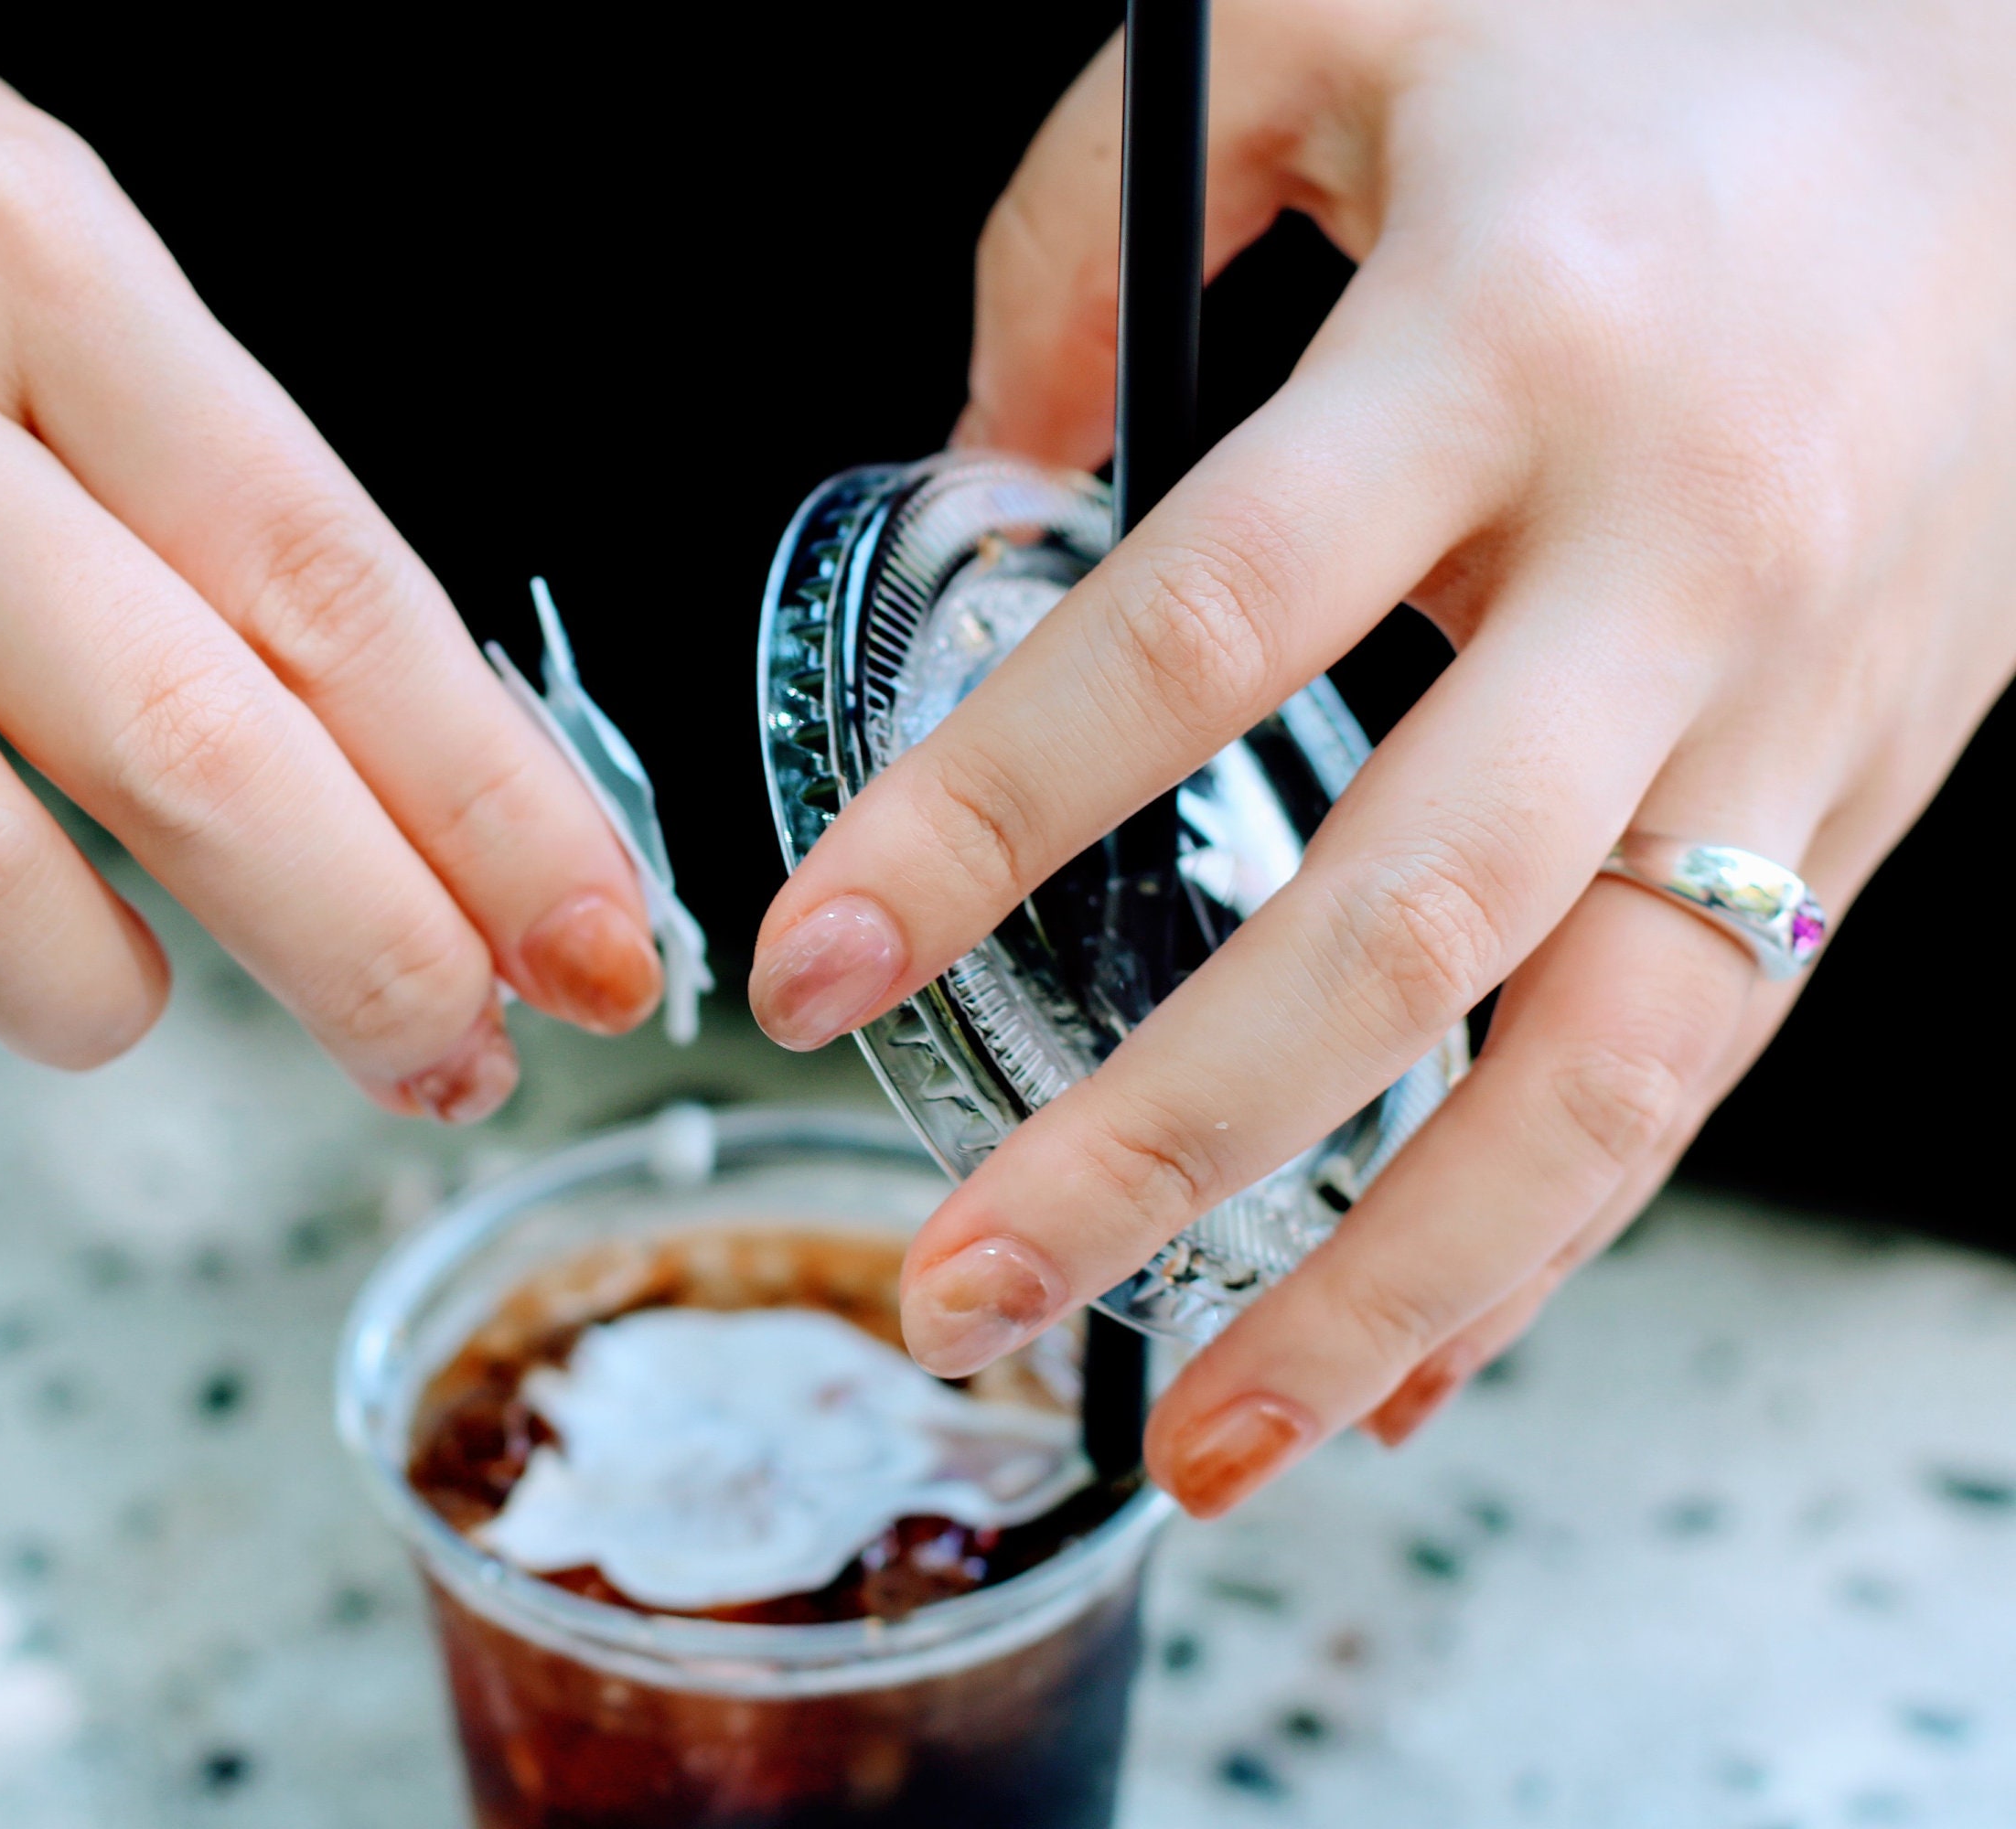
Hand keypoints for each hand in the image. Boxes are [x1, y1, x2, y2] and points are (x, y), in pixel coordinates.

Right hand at [0, 0, 659, 1121]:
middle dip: (366, 945)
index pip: (324, 577)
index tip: (601, 941)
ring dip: (88, 995)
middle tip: (458, 1054)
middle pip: (172, 739)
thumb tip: (395, 754)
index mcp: (32, 263)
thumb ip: (199, 471)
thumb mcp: (47, 230)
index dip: (493, 800)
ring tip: (138, 1007)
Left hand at [750, 0, 2015, 1512]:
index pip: (1195, 639)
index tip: (811, 968)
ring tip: (1199, 1440)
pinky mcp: (1877, 782)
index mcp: (1508, 345)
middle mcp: (1670, 559)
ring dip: (1382, 1288)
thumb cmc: (1655, 27)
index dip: (981, 827)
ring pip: (1605, 1074)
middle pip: (1397, 928)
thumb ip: (1086, 228)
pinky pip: (1703, 1054)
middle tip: (961, 1288)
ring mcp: (1802, 699)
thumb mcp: (1335, 19)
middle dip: (1161, 1146)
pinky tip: (1406, 1344)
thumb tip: (963, 478)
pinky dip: (1544, 1225)